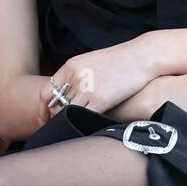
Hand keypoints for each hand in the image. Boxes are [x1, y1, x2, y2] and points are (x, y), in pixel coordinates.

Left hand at [39, 38, 154, 123]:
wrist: (142, 56)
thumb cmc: (119, 60)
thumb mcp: (91, 61)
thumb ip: (76, 74)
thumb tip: (67, 91)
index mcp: (70, 67)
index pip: (47, 91)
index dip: (45, 106)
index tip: (46, 116)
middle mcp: (75, 77)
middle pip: (56, 104)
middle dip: (54, 117)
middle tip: (55, 127)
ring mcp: (87, 89)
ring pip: (68, 112)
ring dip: (69, 121)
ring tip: (70, 129)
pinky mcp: (101, 100)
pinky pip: (85, 116)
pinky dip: (83, 123)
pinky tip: (84, 127)